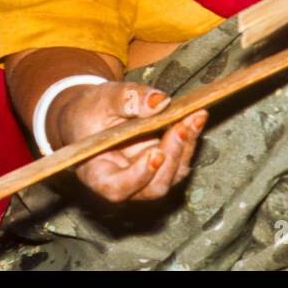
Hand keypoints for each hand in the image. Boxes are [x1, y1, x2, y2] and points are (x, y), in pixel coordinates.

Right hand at [49, 81, 207, 202]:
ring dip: (186, 147)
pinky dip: (190, 139)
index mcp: (97, 172)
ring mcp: (145, 176)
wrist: (95, 111)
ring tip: (194, 117)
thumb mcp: (103, 99)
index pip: (116, 188)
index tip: (155, 153)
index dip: (138, 176)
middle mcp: (123, 181)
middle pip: (152, 186)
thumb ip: (127, 99)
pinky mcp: (161, 164)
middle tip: (181, 127)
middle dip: (171, 157)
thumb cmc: (92, 110)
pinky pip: (180, 160)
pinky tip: (195, 117)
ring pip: (171, 176)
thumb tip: (159, 101)